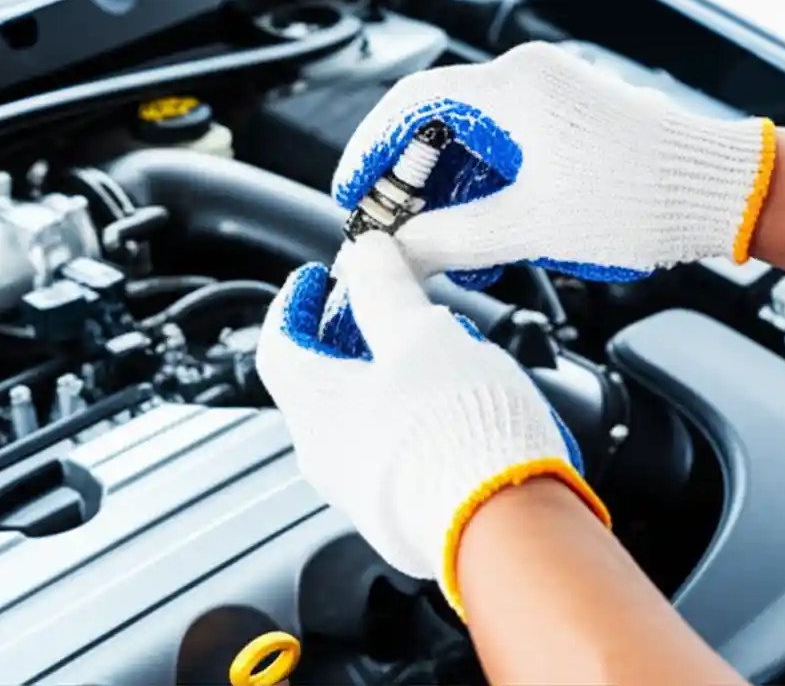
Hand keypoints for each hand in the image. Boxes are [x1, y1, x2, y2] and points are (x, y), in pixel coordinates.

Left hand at [255, 232, 608, 616]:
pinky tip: (464, 403)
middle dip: (360, 336)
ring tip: (445, 350)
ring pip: (368, 416)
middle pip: (325, 379)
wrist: (506, 532)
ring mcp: (364, 491)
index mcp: (312, 405)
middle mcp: (326, 455)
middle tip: (390, 307)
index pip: (279, 343)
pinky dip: (420, 417)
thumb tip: (365, 252)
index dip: (294, 303)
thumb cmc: (454, 434)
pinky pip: (401, 453)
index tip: (314, 279)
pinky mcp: (406, 514)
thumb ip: (386, 288)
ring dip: (398, 376)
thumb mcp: (420, 333)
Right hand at [331, 41, 776, 287]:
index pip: (409, 106)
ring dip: (443, 200)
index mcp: (512, 89)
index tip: (352, 195)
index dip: (369, 153)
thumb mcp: (528, 227)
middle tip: (389, 233)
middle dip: (406, 187)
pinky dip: (478, 197)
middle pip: (433, 128)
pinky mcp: (561, 126)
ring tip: (436, 252)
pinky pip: (499, 155)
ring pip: (465, 146)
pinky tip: (475, 245)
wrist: (719, 194)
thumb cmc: (643, 195)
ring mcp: (545, 102)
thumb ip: (448, 239)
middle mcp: (525, 83)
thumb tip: (395, 250)